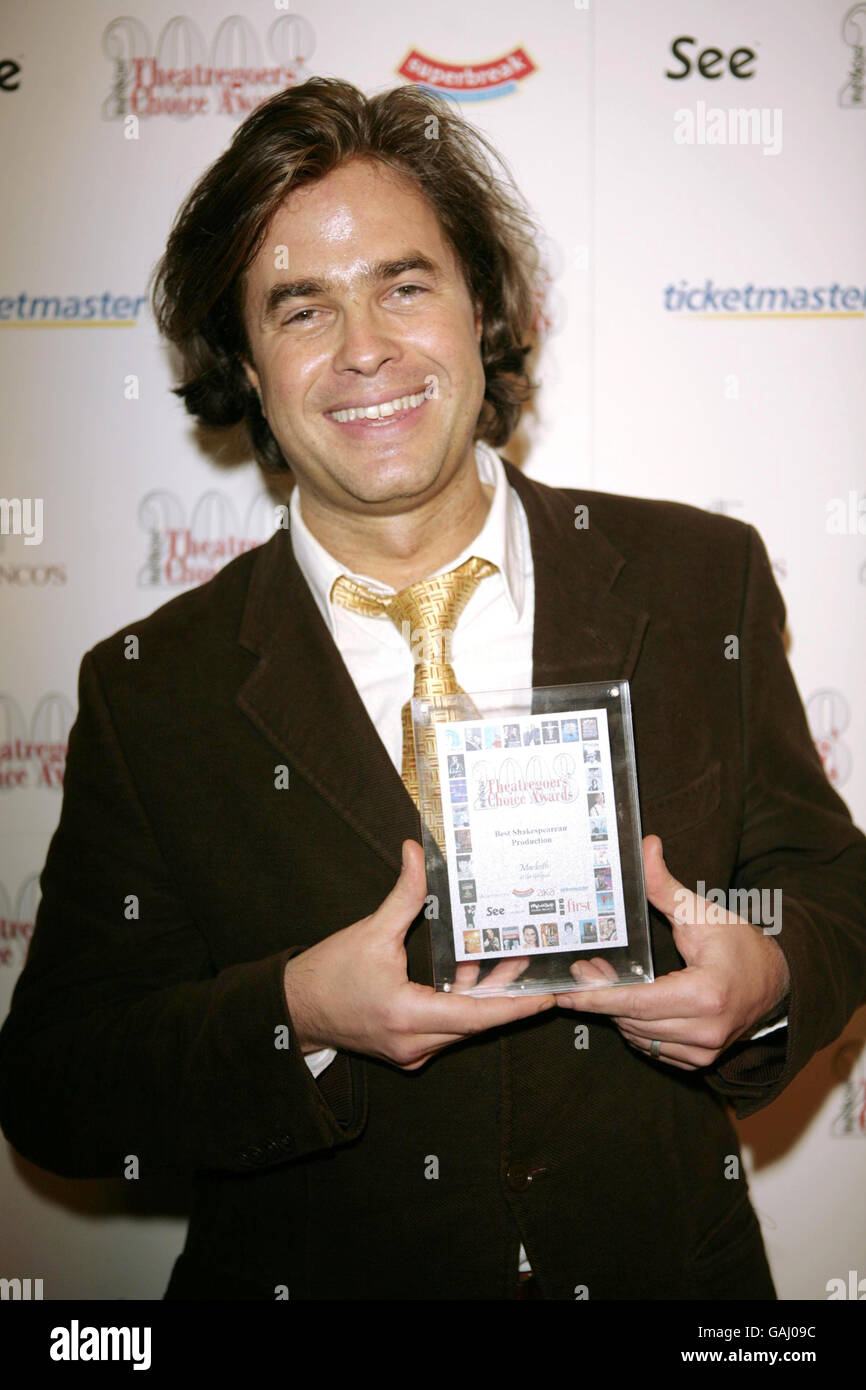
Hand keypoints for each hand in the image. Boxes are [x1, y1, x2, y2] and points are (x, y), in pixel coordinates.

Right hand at [283, 839, 555, 1069]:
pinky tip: (471, 972)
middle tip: (537, 964)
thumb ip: (403, 895)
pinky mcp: (407, 1048)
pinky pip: (446, 1027)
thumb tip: (417, 852)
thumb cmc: (329, 973)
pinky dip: (461, 1002)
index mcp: (407, 1015)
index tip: (549, 998)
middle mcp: (415, 1042)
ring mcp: (411, 1050)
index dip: (516, 1005)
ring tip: (510, 959)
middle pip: (476, 1022)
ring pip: (463, 1025)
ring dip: (485, 995)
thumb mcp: (370, 932)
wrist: (295, 1009)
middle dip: (508, 993)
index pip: (476, 1016)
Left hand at [556, 836, 790, 1070]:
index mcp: (706, 995)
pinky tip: (624, 1000)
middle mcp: (706, 1030)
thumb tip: (646, 846)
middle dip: (600, 998)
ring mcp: (704, 1050)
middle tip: (579, 973)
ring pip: (639, 1036)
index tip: (566, 992)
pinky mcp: (700, 1058)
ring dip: (615, 1011)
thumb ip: (665, 886)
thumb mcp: (701, 912)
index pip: (638, 1002)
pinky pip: (652, 1045)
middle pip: (633, 1020)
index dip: (598, 997)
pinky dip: (635, 1025)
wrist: (776, 980)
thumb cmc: (740, 944)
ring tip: (599, 979)